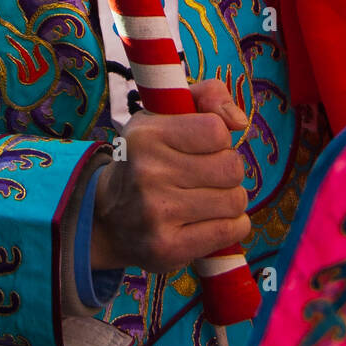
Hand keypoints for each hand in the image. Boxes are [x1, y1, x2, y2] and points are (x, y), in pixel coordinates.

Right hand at [91, 79, 250, 274]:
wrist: (107, 217)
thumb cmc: (147, 159)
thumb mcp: (165, 115)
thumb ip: (207, 96)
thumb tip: (239, 121)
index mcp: (147, 135)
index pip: (217, 130)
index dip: (219, 140)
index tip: (204, 148)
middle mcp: (148, 173)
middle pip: (232, 167)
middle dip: (228, 171)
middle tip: (208, 176)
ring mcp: (157, 214)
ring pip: (235, 200)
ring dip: (230, 200)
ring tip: (208, 199)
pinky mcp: (168, 248)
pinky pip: (230, 231)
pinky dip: (232, 226)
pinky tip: (212, 221)